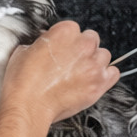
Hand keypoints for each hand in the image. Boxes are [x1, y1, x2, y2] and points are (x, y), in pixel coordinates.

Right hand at [1, 21, 118, 123]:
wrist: (29, 106)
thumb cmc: (23, 82)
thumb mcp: (23, 51)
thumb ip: (40, 44)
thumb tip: (44, 45)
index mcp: (65, 31)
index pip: (73, 29)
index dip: (66, 41)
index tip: (60, 50)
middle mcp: (83, 45)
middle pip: (91, 40)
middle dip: (82, 49)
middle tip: (70, 62)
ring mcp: (94, 64)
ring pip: (104, 56)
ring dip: (95, 62)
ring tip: (81, 73)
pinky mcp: (99, 83)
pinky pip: (114, 73)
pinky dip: (106, 76)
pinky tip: (94, 80)